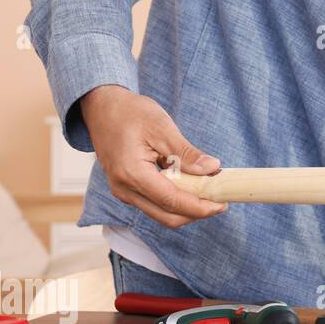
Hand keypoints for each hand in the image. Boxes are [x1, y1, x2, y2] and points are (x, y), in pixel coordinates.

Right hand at [80, 84, 226, 228]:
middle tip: (220, 201)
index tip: (222, 205)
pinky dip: (175, 201)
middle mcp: (124, 189)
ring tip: (209, 192)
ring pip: (161, 213)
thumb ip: (187, 153)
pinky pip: (154, 204)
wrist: (101, 107)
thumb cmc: (129, 113)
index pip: (172, 201)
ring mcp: (123, 191)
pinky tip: (192, 187)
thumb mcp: (162, 128)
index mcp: (132, 173)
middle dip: (196, 213)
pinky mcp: (127, 189)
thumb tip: (212, 169)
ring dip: (186, 208)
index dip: (200, 207)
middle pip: (167, 216)